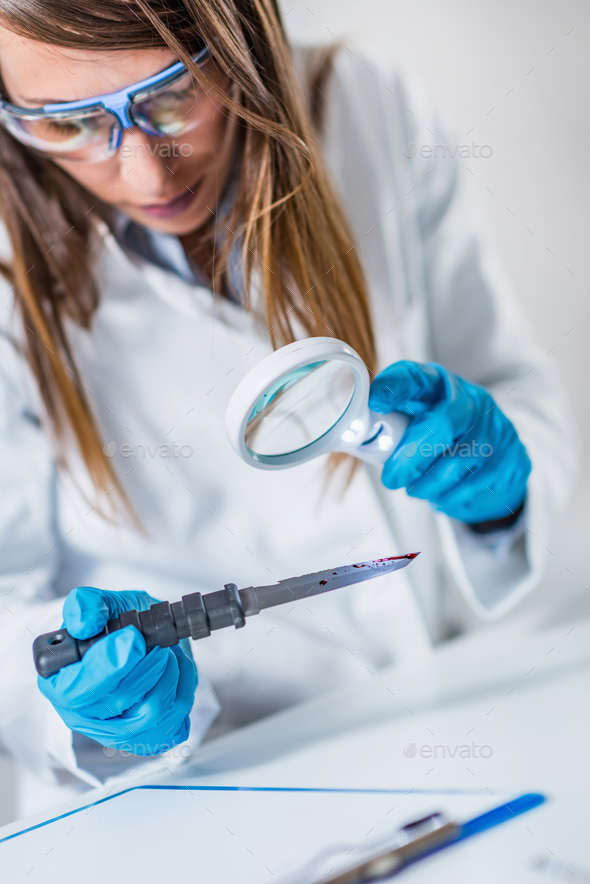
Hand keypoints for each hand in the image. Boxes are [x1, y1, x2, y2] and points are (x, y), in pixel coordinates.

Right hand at [38, 587, 196, 755]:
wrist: (140, 639)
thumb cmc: (115, 625)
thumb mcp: (101, 604)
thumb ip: (87, 605)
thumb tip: (84, 623)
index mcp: (59, 684)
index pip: (77, 692)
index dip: (108, 666)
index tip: (134, 638)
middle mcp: (83, 716)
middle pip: (118, 704)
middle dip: (146, 666)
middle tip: (155, 642)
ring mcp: (115, 733)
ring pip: (150, 715)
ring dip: (167, 676)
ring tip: (166, 653)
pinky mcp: (147, 738)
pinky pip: (173, 725)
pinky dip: (183, 690)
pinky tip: (176, 670)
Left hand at [369, 360, 530, 523]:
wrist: (496, 455)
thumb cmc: (441, 436)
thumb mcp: (417, 419)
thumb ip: (390, 421)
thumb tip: (351, 435)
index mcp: (440, 386)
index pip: (417, 377)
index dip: (395, 386)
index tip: (375, 400)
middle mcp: (473, 400)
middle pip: (444, 422)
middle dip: (413, 456)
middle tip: (391, 479)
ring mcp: (498, 428)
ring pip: (461, 459)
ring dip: (430, 483)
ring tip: (415, 491)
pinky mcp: (514, 458)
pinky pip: (480, 483)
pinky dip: (454, 496)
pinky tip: (442, 497)